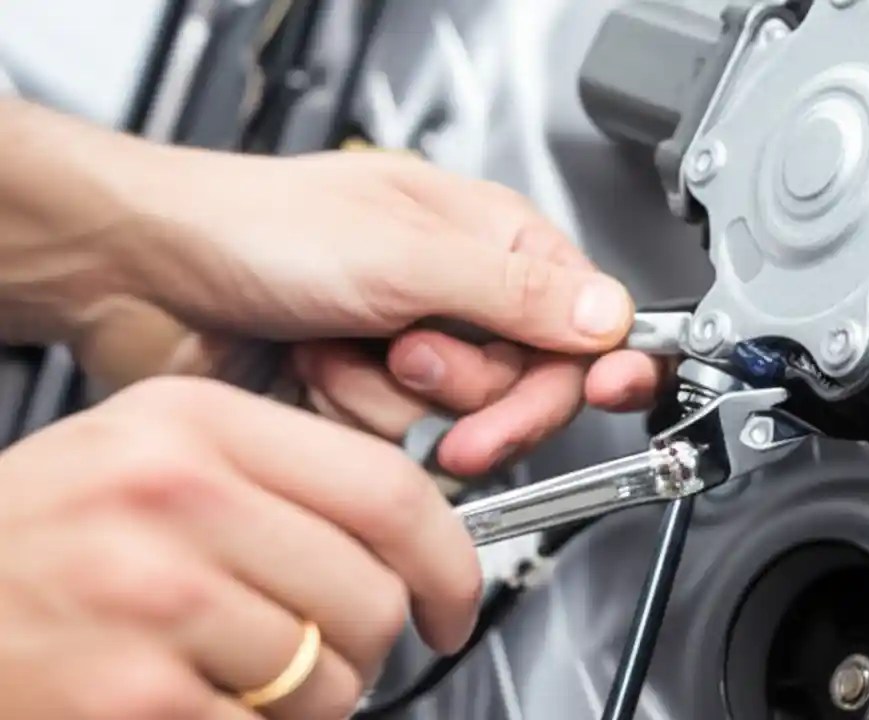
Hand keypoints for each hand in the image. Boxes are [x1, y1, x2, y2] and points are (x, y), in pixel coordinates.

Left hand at [0, 101, 665, 475]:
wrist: (146, 274)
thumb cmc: (260, 226)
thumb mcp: (404, 253)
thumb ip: (515, 292)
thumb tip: (610, 316)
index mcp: (489, 240)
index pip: (581, 319)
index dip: (602, 359)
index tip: (614, 391)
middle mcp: (460, 298)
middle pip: (529, 386)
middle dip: (472, 389)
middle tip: (417, 365)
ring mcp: (413, 352)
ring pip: (461, 422)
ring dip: (392, 396)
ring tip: (340, 345)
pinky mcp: (368, 400)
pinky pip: (399, 445)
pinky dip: (352, 416)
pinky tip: (315, 373)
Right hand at [0, 377, 480, 718]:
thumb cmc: (38, 537)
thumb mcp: (151, 456)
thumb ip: (278, 477)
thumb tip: (409, 532)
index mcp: (192, 424)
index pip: (386, 488)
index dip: (447, 558)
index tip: (451, 599)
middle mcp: (174, 497)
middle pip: (370, 592)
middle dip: (375, 643)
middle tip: (340, 651)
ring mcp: (151, 598)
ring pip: (331, 677)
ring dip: (317, 698)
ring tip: (252, 678)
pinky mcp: (131, 696)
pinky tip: (202, 703)